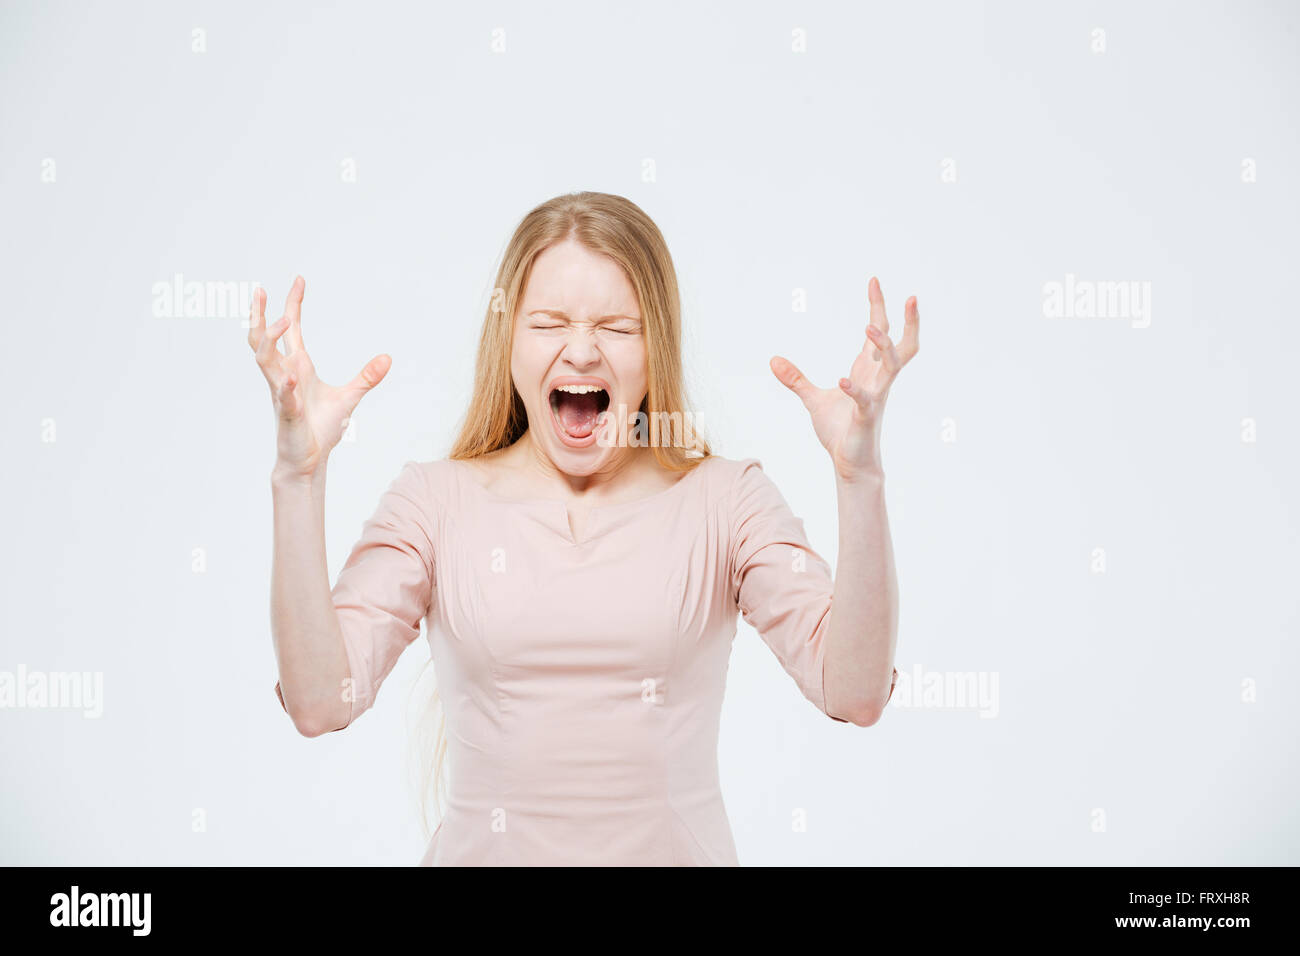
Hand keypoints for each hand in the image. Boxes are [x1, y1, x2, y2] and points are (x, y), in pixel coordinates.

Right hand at [247, 276, 391, 480]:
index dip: (292, 304)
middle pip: (264, 339)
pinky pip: (283, 395)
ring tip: (280, 320)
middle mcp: (284, 375)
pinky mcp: (288, 413)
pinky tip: (292, 376)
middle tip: (260, 290)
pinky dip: (286, 385)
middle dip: (260, 315)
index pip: (291, 330)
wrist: (309, 459)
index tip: (299, 280)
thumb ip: (366, 377)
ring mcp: (282, 393)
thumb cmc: (321, 428)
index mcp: (298, 367)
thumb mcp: (349, 397)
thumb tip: (387, 358)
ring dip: (269, 340)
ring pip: (265, 361)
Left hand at [770, 276, 918, 480]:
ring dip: (884, 346)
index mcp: (867, 371)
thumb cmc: (839, 431)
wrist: (850, 463)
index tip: (873, 281)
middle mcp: (878, 380)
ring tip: (870, 327)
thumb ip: (796, 379)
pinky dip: (854, 389)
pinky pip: (865, 399)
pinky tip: (841, 381)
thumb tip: (773, 360)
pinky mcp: (867, 417)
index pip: (879, 332)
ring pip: (893, 367)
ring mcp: (876, 397)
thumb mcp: (813, 400)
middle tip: (912, 296)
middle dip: (908, 321)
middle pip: (902, 345)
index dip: (878, 306)